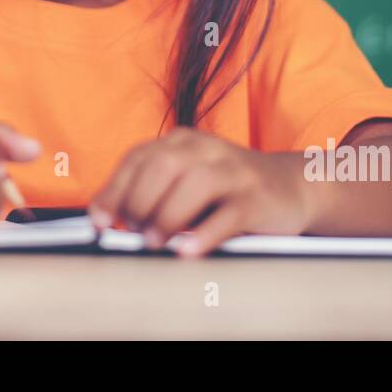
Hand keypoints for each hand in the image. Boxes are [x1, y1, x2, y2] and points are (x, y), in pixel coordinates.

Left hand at [88, 128, 310, 257]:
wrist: (290, 186)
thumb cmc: (226, 188)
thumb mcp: (186, 179)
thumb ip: (151, 190)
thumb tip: (104, 217)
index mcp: (183, 141)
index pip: (139, 157)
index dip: (115, 190)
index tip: (100, 220)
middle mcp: (207, 149)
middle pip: (163, 164)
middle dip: (140, 200)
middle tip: (133, 231)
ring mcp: (235, 172)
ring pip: (195, 183)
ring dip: (168, 215)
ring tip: (155, 242)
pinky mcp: (257, 199)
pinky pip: (229, 214)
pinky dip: (205, 234)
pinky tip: (187, 251)